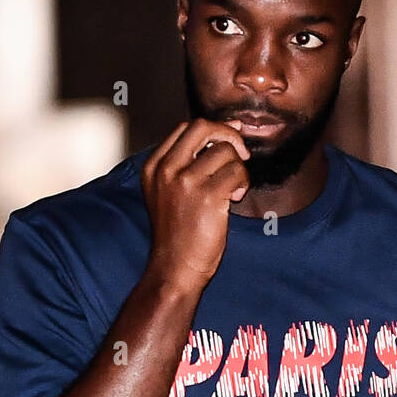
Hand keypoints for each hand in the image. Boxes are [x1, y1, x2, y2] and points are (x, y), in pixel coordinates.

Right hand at [141, 118, 250, 289]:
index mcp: (154, 167)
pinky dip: (242, 184)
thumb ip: (189, 164)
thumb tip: (228, 132)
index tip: (231, 137)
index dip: (215, 128)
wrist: (175, 269)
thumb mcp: (169, 193)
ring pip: (225, 151)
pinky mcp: (207, 196)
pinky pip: (236, 172)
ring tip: (232, 190)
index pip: (186, 128)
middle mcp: (166, 170)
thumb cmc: (178, 235)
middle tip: (241, 155)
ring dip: (238, 168)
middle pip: (203, 127)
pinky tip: (232, 200)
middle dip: (229, 135)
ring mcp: (185, 182)